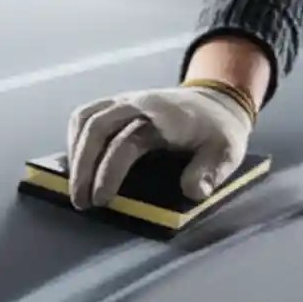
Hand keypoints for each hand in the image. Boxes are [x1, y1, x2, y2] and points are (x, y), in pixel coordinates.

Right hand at [66, 84, 252, 209]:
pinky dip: (76, 139)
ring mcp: (124, 100)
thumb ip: (211, 171)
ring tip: (75, 186)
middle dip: (83, 166)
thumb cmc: (218, 131)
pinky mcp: (116, 103)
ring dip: (76, 152)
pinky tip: (78, 164)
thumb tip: (193, 192)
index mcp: (163, 115)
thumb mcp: (227, 152)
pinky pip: (86, 115)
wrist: (216, 102)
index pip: (125, 142)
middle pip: (96, 127)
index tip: (101, 200)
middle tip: (80, 201)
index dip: (109, 172)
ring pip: (85, 118)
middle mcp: (138, 103)